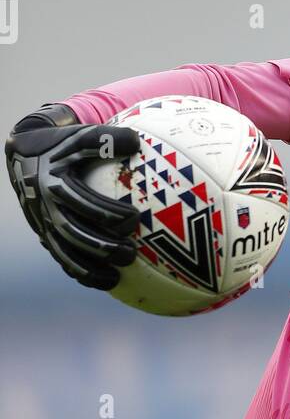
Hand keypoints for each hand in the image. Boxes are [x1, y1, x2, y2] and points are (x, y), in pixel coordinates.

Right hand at [5, 105, 141, 288]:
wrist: (23, 155)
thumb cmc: (61, 144)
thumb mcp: (79, 136)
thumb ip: (106, 138)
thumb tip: (138, 143)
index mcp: (54, 184)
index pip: (84, 203)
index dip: (109, 213)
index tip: (137, 217)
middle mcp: (46, 208)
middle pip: (74, 234)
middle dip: (102, 247)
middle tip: (131, 253)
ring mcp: (43, 225)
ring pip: (65, 253)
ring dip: (92, 268)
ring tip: (120, 274)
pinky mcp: (45, 236)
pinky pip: (63, 260)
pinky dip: (83, 274)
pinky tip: (108, 282)